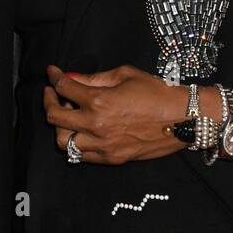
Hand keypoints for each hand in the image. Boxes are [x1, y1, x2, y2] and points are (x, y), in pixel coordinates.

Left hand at [43, 64, 221, 164]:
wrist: (183, 118)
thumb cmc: (158, 92)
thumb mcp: (125, 75)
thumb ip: (94, 78)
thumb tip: (72, 78)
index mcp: (99, 101)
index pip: (64, 88)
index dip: (54, 77)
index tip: (52, 73)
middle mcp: (96, 126)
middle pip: (54, 116)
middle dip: (49, 101)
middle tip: (52, 94)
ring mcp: (103, 146)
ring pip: (63, 141)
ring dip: (60, 126)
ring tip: (67, 116)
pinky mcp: (112, 158)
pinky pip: (81, 156)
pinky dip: (75, 143)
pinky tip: (81, 132)